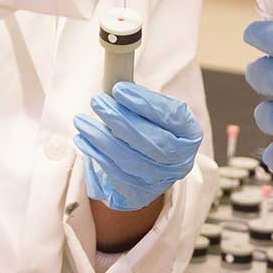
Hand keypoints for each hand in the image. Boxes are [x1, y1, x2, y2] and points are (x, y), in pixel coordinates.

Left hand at [72, 82, 203, 211]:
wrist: (149, 169)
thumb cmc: (151, 131)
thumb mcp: (155, 114)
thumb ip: (141, 100)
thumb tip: (115, 80)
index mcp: (190, 134)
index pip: (171, 116)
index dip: (145, 103)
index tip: (119, 89)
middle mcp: (181, 160)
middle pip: (152, 141)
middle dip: (120, 120)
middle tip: (97, 101)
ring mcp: (161, 180)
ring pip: (129, 159)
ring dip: (101, 137)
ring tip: (82, 120)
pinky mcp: (139, 192)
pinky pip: (115, 174)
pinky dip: (95, 154)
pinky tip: (82, 139)